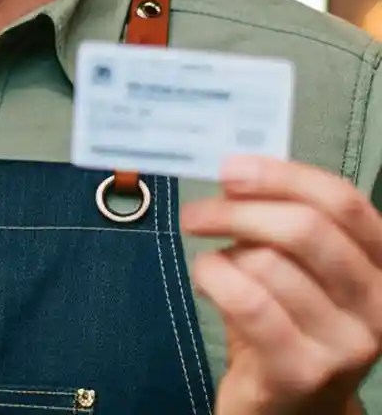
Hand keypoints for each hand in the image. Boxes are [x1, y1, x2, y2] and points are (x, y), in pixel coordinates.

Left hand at [181, 156, 381, 414]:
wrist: (291, 409)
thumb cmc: (288, 327)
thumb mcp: (296, 269)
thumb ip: (279, 224)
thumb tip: (237, 173)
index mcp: (381, 265)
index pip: (342, 201)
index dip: (283, 175)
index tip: (232, 168)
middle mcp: (377, 303)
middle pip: (306, 228)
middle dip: (239, 211)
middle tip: (196, 214)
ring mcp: (346, 341)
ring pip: (269, 264)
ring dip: (223, 254)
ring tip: (212, 265)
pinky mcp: (304, 369)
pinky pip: (248, 302)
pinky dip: (215, 278)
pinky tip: (205, 278)